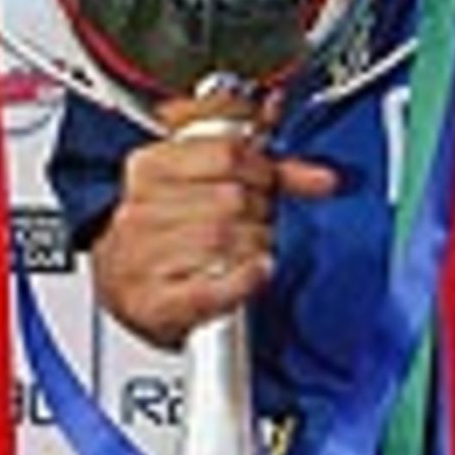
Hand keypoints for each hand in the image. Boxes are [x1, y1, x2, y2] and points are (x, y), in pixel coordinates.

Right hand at [90, 89, 336, 349]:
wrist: (131, 291)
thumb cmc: (172, 232)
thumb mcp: (211, 186)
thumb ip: (271, 174)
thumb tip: (323, 178)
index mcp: (150, 167)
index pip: (227, 152)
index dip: (262, 168)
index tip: (265, 181)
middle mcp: (140, 209)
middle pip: (232, 197)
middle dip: (260, 211)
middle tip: (258, 221)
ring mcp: (142, 256)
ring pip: (226, 239)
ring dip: (254, 245)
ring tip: (250, 248)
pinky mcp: (154, 301)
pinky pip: (214, 288)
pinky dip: (245, 280)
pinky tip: (254, 271)